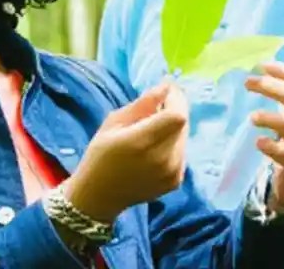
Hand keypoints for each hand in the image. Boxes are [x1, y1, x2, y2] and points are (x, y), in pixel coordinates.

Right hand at [63, 82, 188, 222]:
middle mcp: (162, 159)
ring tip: (154, 127)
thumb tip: (166, 87)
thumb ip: (142, 104)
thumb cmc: (100, 155)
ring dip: (173, 126)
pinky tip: (156, 146)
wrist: (99, 196)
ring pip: (184, 137)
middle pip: (183, 124)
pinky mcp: (176, 180)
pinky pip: (181, 151)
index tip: (167, 90)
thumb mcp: (113, 123)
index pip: (177, 115)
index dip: (176, 99)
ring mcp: (172, 172)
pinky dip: (173, 143)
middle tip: (159, 104)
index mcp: (142, 143)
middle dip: (175, 108)